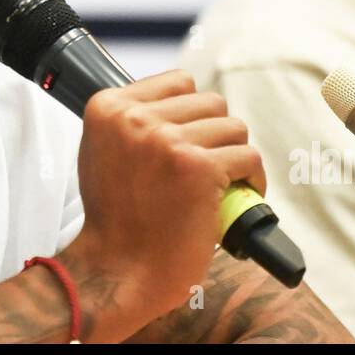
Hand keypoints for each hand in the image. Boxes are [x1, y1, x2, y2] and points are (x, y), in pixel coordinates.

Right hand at [61, 69, 265, 339]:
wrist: (116, 272)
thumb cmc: (114, 220)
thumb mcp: (102, 152)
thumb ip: (132, 123)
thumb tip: (178, 106)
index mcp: (109, 108)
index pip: (178, 81)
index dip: (191, 113)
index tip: (191, 139)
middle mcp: (135, 118)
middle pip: (210, 101)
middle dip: (215, 134)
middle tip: (209, 166)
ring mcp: (168, 141)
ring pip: (233, 127)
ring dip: (234, 156)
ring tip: (224, 182)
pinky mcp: (200, 167)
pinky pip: (248, 156)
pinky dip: (252, 179)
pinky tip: (239, 195)